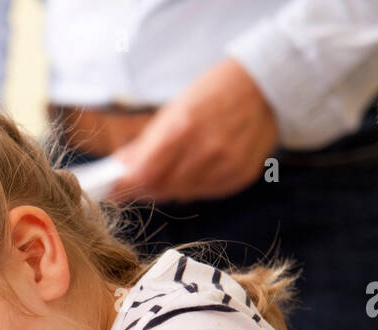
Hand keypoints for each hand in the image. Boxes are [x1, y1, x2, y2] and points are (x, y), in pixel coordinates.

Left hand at [110, 58, 278, 202]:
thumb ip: (147, 143)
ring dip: (165, 188)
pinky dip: (190, 187)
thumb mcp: (176, 108)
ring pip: (181, 194)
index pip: (143, 174)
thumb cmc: (215, 91)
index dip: (123, 186)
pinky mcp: (239, 177)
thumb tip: (120, 168)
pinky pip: (204, 193)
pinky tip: (190, 171)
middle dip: (142, 187)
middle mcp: (205, 151)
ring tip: (164, 171)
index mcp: (183, 127)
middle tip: (131, 183)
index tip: (110, 190)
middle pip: (160, 188)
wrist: (267, 86)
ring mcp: (225, 167)